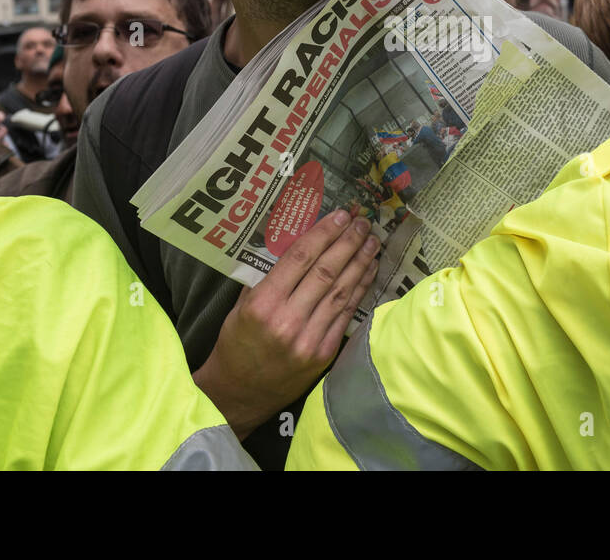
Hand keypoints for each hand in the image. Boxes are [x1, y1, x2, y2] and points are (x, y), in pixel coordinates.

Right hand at [194, 210, 379, 438]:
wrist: (238, 393)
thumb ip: (266, 278)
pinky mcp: (324, 353)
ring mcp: (308, 339)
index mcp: (262, 304)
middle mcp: (287, 320)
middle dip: (348, 242)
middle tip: (363, 222)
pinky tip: (369, 270)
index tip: (340, 215)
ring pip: (341, 291)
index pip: (299, 259)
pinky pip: (346, 314)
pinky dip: (360, 289)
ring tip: (372, 240)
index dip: (323, 233)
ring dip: (360, 262)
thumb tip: (296, 244)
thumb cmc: (236, 344)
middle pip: (325, 271)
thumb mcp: (241, 306)